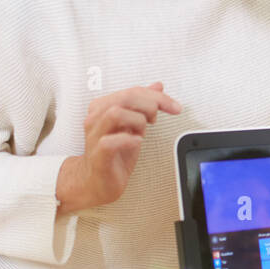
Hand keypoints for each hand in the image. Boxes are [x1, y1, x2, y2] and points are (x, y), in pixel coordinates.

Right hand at [57, 82, 181, 213]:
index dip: (157, 97)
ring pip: (115, 113)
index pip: (132, 91)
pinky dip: (128, 140)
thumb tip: (157, 86)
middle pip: (126, 98)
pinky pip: (109, 142)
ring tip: (143, 132)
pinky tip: (137, 143)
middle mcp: (96, 118)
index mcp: (103, 107)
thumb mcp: (134, 125)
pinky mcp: (97, 155)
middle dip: (150, 105)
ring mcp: (95, 136)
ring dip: (137, 120)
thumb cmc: (115, 154)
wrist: (98, 181)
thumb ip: (143, 105)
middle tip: (156, 119)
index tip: (174, 107)